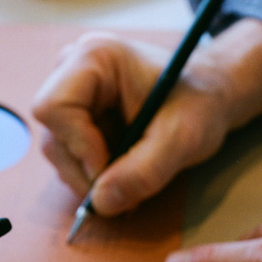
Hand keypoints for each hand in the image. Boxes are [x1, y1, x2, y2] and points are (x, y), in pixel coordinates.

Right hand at [31, 19, 261, 215]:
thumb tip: (100, 203)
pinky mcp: (71, 116)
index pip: (53, 108)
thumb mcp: (183, 139)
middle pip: (53, 136)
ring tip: (130, 177)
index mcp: (94, 58)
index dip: (78, 146)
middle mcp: (70, 71)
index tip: (109, 169)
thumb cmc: (200, 102)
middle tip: (124, 187)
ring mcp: (68, 95)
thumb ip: (144, 172)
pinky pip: (67, 155)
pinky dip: (91, 173)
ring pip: (57, 151)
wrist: (208, 96)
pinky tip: (121, 168)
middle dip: (85, 171)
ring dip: (90, 176)